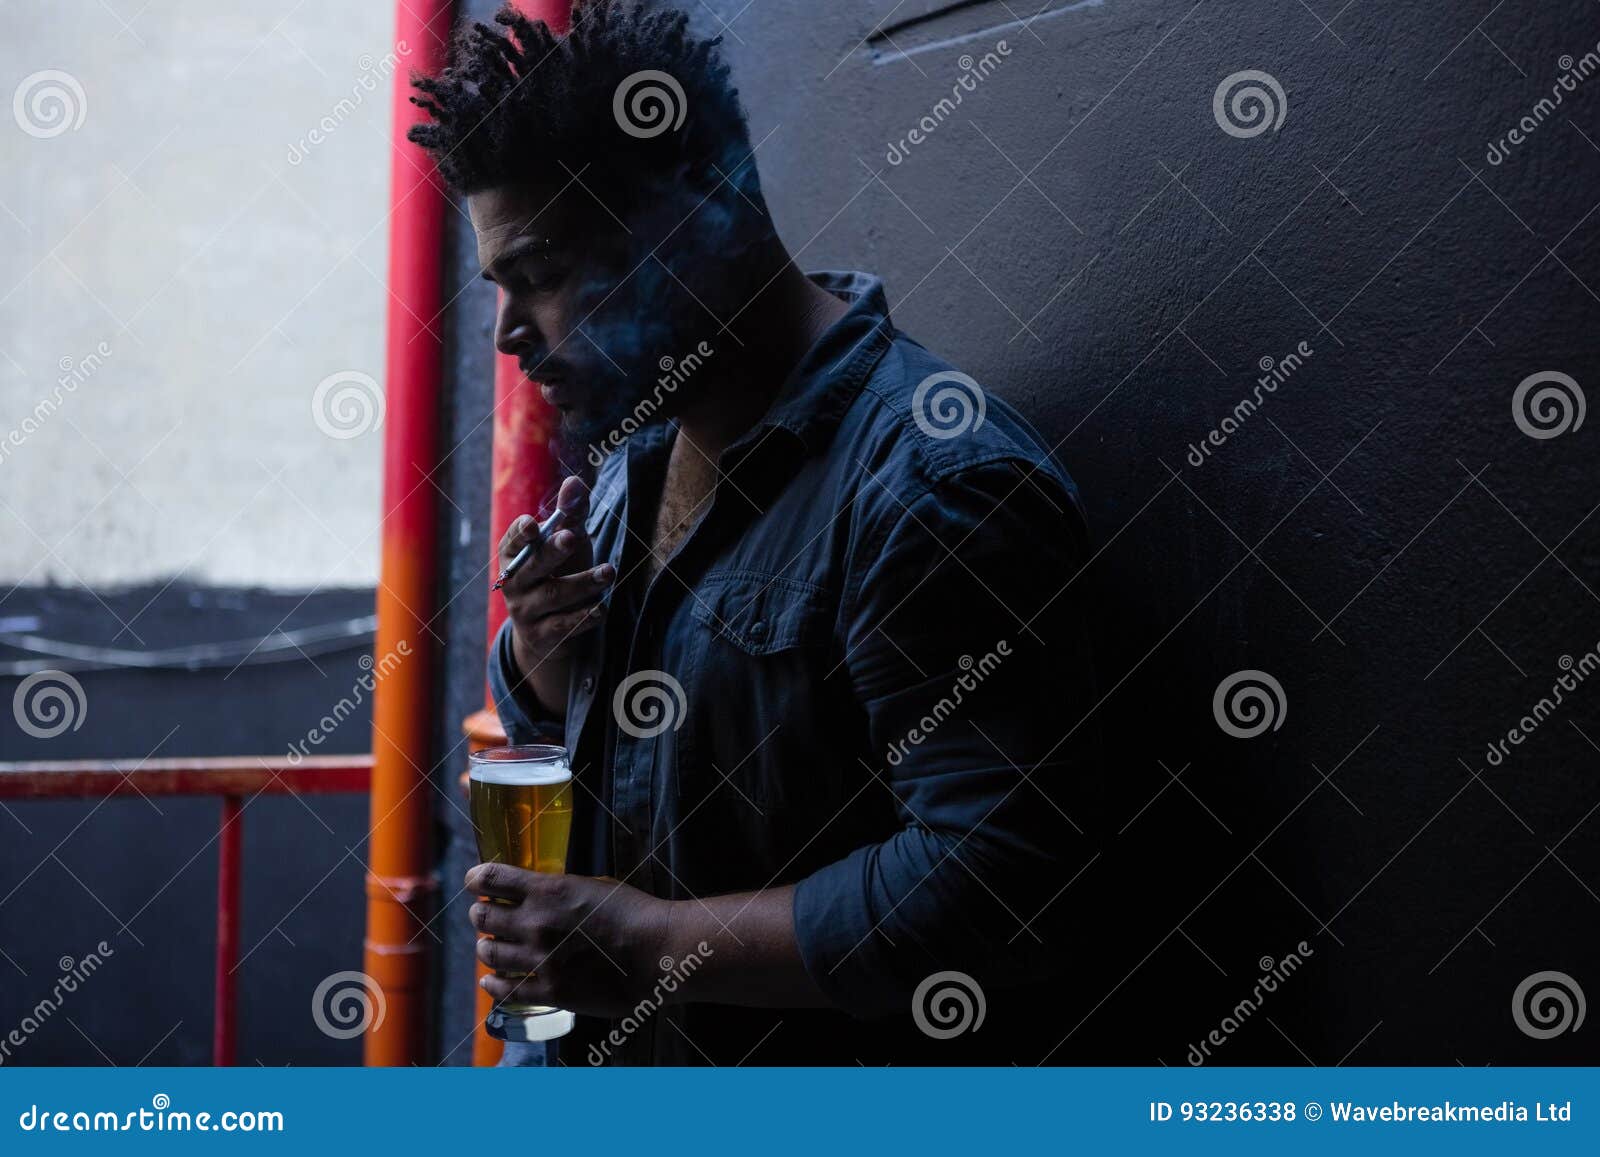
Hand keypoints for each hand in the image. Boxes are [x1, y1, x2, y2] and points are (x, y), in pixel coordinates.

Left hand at [468, 863, 672, 1017]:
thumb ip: (559, 891)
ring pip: (488, 954)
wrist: (658, 951)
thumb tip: (536, 894)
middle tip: (484, 916)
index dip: (476, 879)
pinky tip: (492, 981)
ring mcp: (541, 960)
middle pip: (482, 918)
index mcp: (548, 890)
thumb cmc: (633, 913)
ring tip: (490, 947)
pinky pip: (506, 990)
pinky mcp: (550, 992)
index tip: (474, 882)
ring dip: (486, 948)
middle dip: (480, 915)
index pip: (491, 879)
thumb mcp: (593, 885)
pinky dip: (493, 985)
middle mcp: (536, 924)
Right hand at [498, 475, 612, 710]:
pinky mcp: (542, 636)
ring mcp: (526, 611)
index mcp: (514, 554)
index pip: (513, 541)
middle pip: (533, 567)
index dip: (522, 533)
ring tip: (609, 571)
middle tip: (573, 537)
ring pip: (554, 596)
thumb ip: (571, 513)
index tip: (534, 524)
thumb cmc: (558, 571)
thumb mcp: (566, 541)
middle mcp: (515, 582)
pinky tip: (602, 607)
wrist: (548, 630)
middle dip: (553, 551)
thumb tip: (575, 482)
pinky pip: (563, 626)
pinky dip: (584, 616)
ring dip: (583, 583)